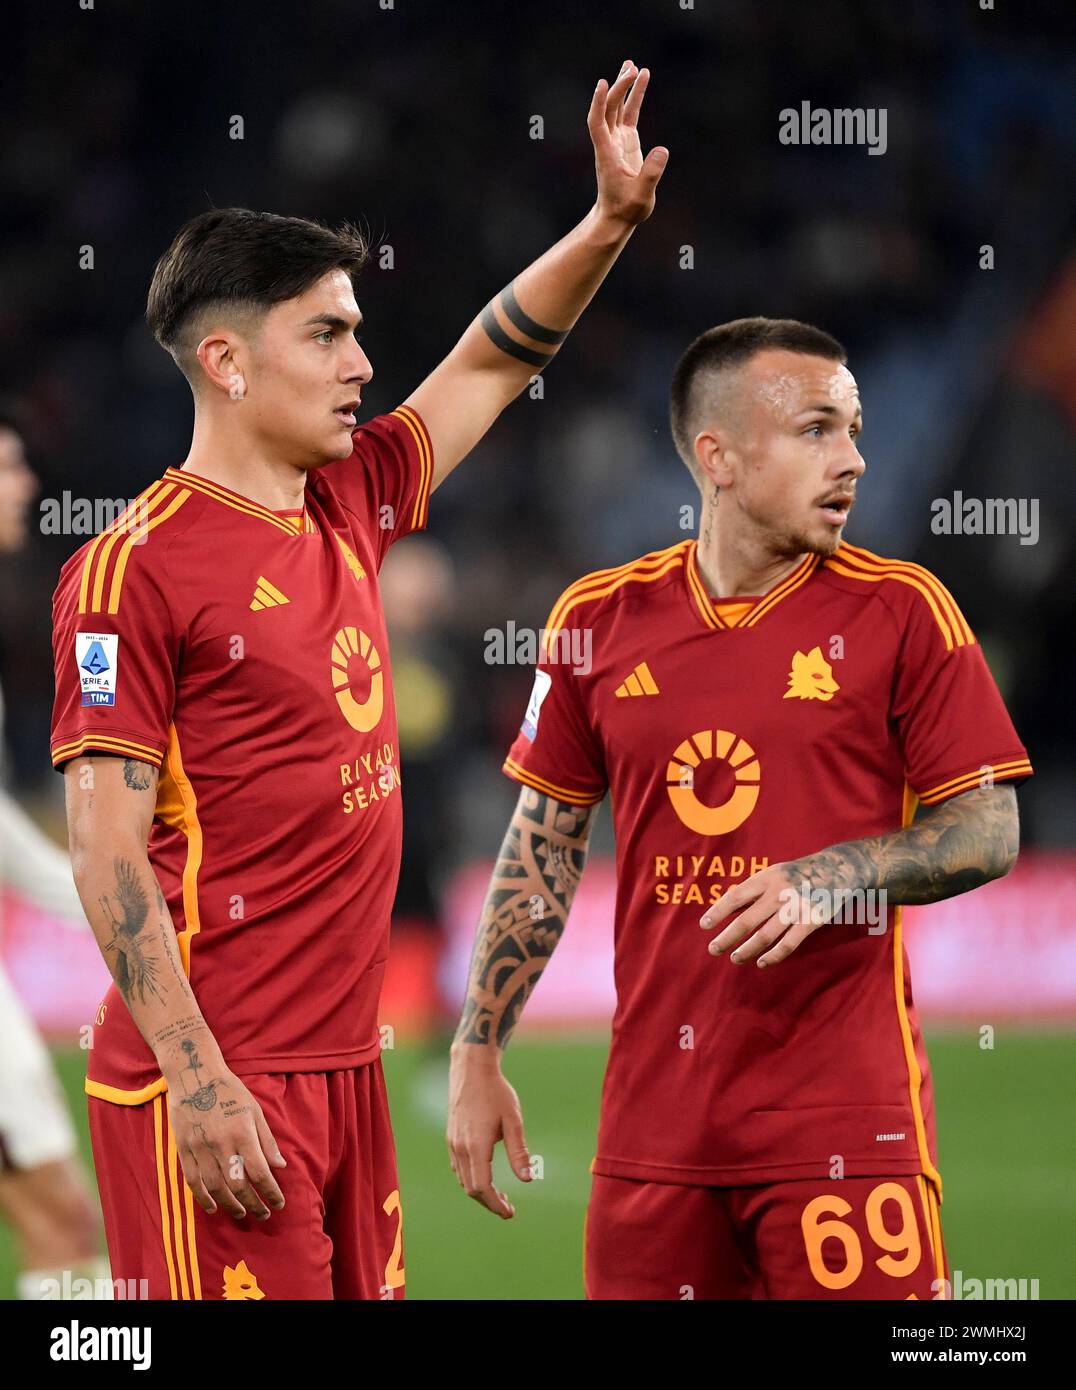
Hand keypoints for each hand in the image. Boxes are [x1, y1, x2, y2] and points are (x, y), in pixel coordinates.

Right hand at [167, 1065, 286, 1219]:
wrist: (195, 1075)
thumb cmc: (230, 1091)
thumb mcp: (254, 1110)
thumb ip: (266, 1140)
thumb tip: (280, 1166)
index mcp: (242, 1133)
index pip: (259, 1172)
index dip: (270, 1192)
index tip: (279, 1203)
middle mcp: (221, 1144)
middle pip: (238, 1185)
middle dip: (253, 1204)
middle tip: (263, 1214)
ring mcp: (200, 1148)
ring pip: (215, 1188)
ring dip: (230, 1205)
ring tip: (241, 1214)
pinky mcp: (183, 1149)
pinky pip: (193, 1181)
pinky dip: (203, 1198)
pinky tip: (213, 1207)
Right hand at [447, 1047, 531, 1218]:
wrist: (471, 1069)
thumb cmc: (496, 1092)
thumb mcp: (513, 1120)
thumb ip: (518, 1152)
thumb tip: (528, 1180)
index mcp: (476, 1146)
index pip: (482, 1187)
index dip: (496, 1204)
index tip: (510, 1212)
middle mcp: (460, 1148)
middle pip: (471, 1188)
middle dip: (489, 1202)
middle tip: (509, 1208)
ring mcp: (453, 1143)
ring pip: (463, 1180)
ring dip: (480, 1192)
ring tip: (500, 1195)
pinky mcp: (451, 1137)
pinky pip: (458, 1168)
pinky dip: (471, 1179)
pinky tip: (485, 1175)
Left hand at [587, 59, 667, 227]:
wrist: (618, 216)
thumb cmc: (626, 209)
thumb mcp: (642, 196)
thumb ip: (651, 174)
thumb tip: (663, 150)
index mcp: (607, 154)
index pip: (597, 123)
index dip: (598, 103)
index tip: (603, 83)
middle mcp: (609, 143)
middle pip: (609, 109)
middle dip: (619, 88)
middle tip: (632, 69)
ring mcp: (617, 140)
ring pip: (617, 108)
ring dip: (623, 86)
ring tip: (633, 65)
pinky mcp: (626, 141)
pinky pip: (629, 114)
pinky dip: (634, 97)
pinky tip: (642, 79)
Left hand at [700, 860, 841, 967]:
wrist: (837, 869)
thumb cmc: (797, 873)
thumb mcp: (774, 872)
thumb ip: (754, 889)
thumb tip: (727, 905)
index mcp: (766, 878)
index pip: (736, 897)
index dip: (718, 911)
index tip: (704, 925)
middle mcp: (779, 893)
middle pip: (747, 920)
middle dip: (727, 937)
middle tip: (713, 949)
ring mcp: (795, 908)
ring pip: (765, 935)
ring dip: (747, 949)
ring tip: (734, 958)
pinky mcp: (811, 921)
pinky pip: (788, 943)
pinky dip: (773, 956)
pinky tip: (761, 962)